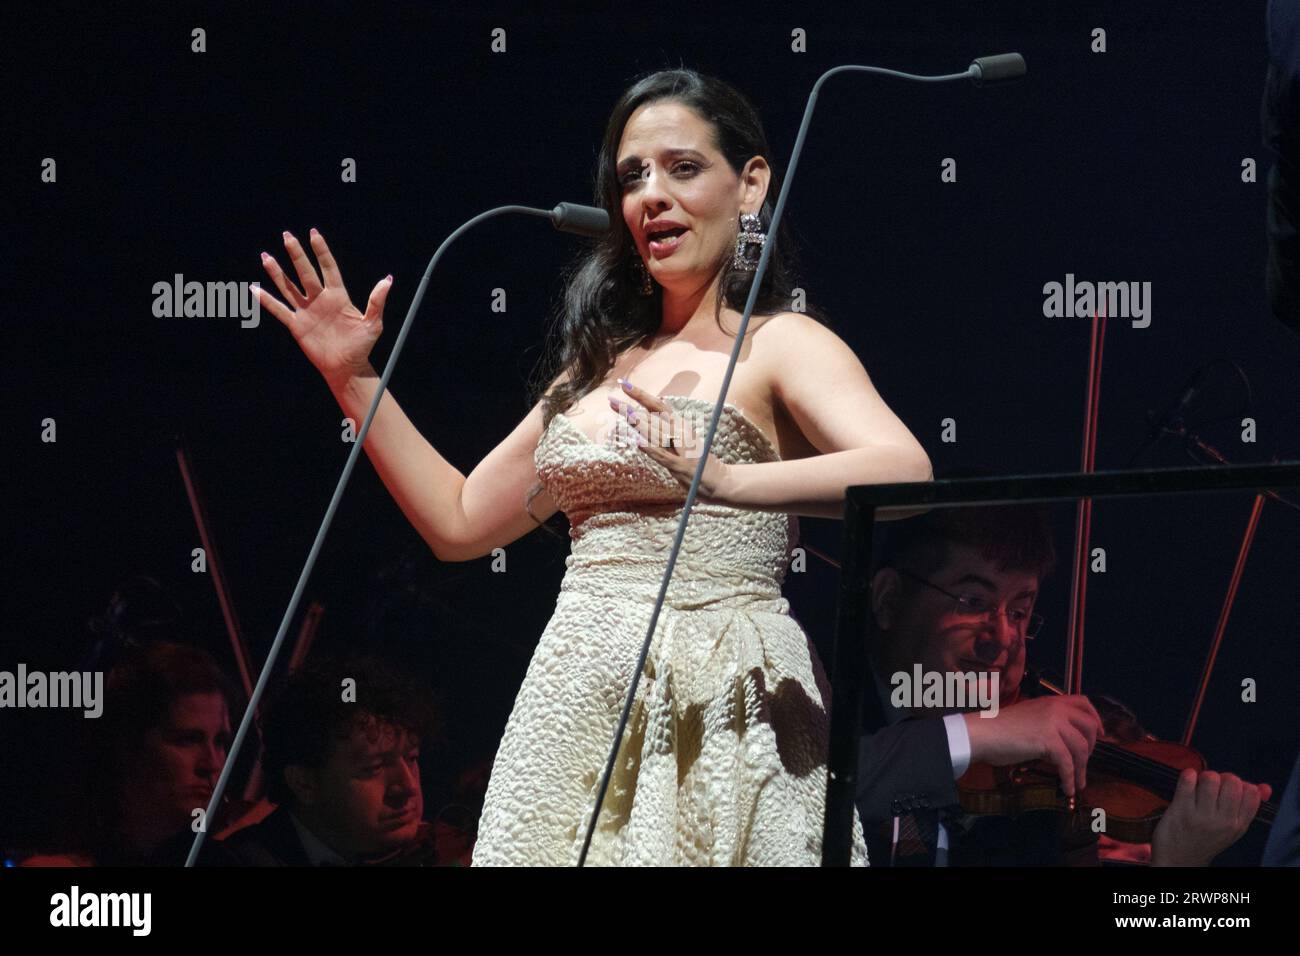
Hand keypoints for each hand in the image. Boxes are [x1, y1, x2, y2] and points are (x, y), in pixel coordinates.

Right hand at [256, 229, 391, 387]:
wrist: (347, 367)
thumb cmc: (361, 346)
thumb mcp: (372, 324)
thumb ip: (376, 302)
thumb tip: (387, 280)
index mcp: (338, 296)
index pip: (328, 268)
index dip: (321, 251)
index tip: (313, 234)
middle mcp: (320, 300)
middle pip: (306, 272)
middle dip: (296, 254)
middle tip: (287, 235)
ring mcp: (307, 311)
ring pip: (289, 287)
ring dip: (277, 272)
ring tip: (266, 256)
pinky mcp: (297, 325)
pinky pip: (279, 310)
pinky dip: (267, 300)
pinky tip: (254, 289)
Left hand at [607, 379, 734, 502]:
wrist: (722, 482)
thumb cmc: (700, 462)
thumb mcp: (682, 442)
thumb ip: (664, 431)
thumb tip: (642, 418)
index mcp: (681, 426)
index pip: (658, 405)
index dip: (640, 394)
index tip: (622, 383)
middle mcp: (682, 433)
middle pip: (654, 417)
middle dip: (631, 409)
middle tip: (611, 400)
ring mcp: (683, 450)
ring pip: (658, 434)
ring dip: (641, 424)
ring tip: (625, 413)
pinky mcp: (682, 467)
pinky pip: (664, 457)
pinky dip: (651, 449)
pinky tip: (638, 442)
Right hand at [964, 694, 1101, 796]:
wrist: (983, 733)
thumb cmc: (999, 728)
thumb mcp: (1030, 718)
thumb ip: (1049, 725)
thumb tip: (1064, 745)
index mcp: (1051, 701)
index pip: (1083, 702)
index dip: (1095, 719)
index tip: (1098, 734)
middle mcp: (1055, 708)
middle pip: (1088, 726)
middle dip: (1091, 747)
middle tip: (1084, 762)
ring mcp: (1053, 723)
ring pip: (1080, 748)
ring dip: (1081, 769)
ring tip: (1078, 782)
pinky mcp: (1048, 741)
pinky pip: (1067, 763)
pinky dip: (1070, 778)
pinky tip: (1068, 788)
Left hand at [1150, 769, 1271, 865]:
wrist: (1180, 858)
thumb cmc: (1206, 838)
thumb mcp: (1232, 827)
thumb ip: (1248, 806)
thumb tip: (1265, 787)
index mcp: (1238, 824)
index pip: (1250, 793)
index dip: (1240, 783)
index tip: (1229, 788)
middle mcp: (1223, 822)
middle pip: (1231, 782)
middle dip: (1221, 777)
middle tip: (1212, 784)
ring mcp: (1202, 817)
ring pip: (1210, 779)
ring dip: (1204, 776)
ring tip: (1198, 784)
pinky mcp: (1181, 810)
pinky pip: (1187, 782)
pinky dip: (1188, 775)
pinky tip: (1188, 779)